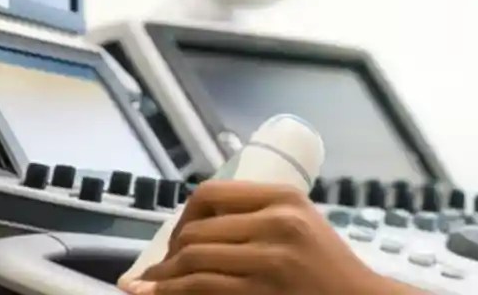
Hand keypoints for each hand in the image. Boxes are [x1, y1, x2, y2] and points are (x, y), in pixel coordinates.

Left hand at [119, 181, 409, 294]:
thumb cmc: (326, 265)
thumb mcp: (300, 223)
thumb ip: (259, 215)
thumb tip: (193, 226)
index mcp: (284, 197)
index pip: (211, 194)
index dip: (183, 216)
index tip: (178, 237)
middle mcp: (276, 221)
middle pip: (196, 229)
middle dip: (168, 252)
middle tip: (160, 268)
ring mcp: (269, 257)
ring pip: (193, 258)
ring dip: (163, 275)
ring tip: (151, 284)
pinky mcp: (260, 290)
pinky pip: (202, 286)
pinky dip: (171, 290)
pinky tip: (159, 293)